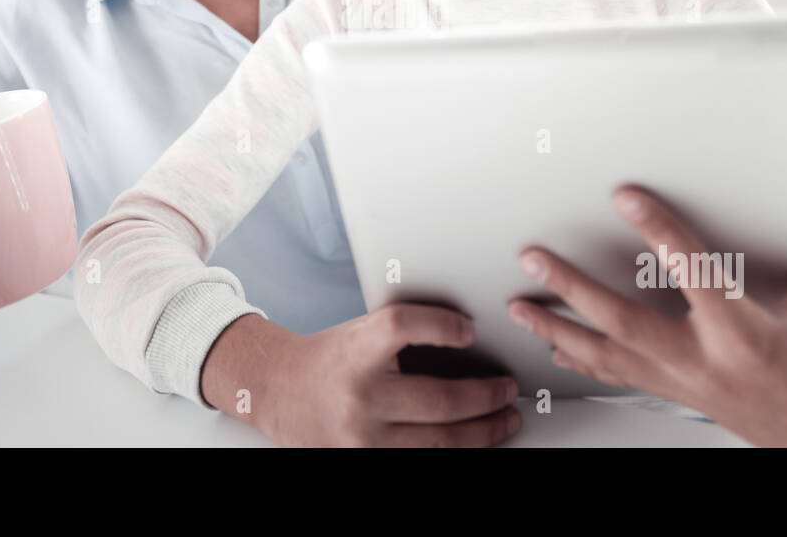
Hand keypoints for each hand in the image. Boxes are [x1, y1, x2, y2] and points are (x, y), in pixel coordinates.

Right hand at [201, 305, 522, 446]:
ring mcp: (362, 438)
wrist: (278, 392)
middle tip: (507, 389)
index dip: (439, 325)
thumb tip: (466, 334)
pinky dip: (455, 451)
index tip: (470, 329)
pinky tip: (473, 441)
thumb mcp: (360, 333)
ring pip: (441, 441)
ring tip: (504, 418)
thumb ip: (404, 333)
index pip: (400, 327)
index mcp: (355, 352)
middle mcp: (359, 397)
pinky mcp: (364, 460)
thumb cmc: (328, 358)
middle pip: (439, 400)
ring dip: (483, 431)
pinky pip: (423, 459)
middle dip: (486, 396)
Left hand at [505, 184, 786, 446]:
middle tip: (535, 258)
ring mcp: (685, 385)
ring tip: (519, 305)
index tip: (625, 196)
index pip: (692, 272)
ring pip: (608, 356)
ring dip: (558, 328)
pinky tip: (552, 344)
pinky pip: (618, 376)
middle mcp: (706, 363)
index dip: (656, 229)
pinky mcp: (678, 395)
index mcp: (746, 334)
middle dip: (572, 288)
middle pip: (624, 323)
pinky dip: (579, 359)